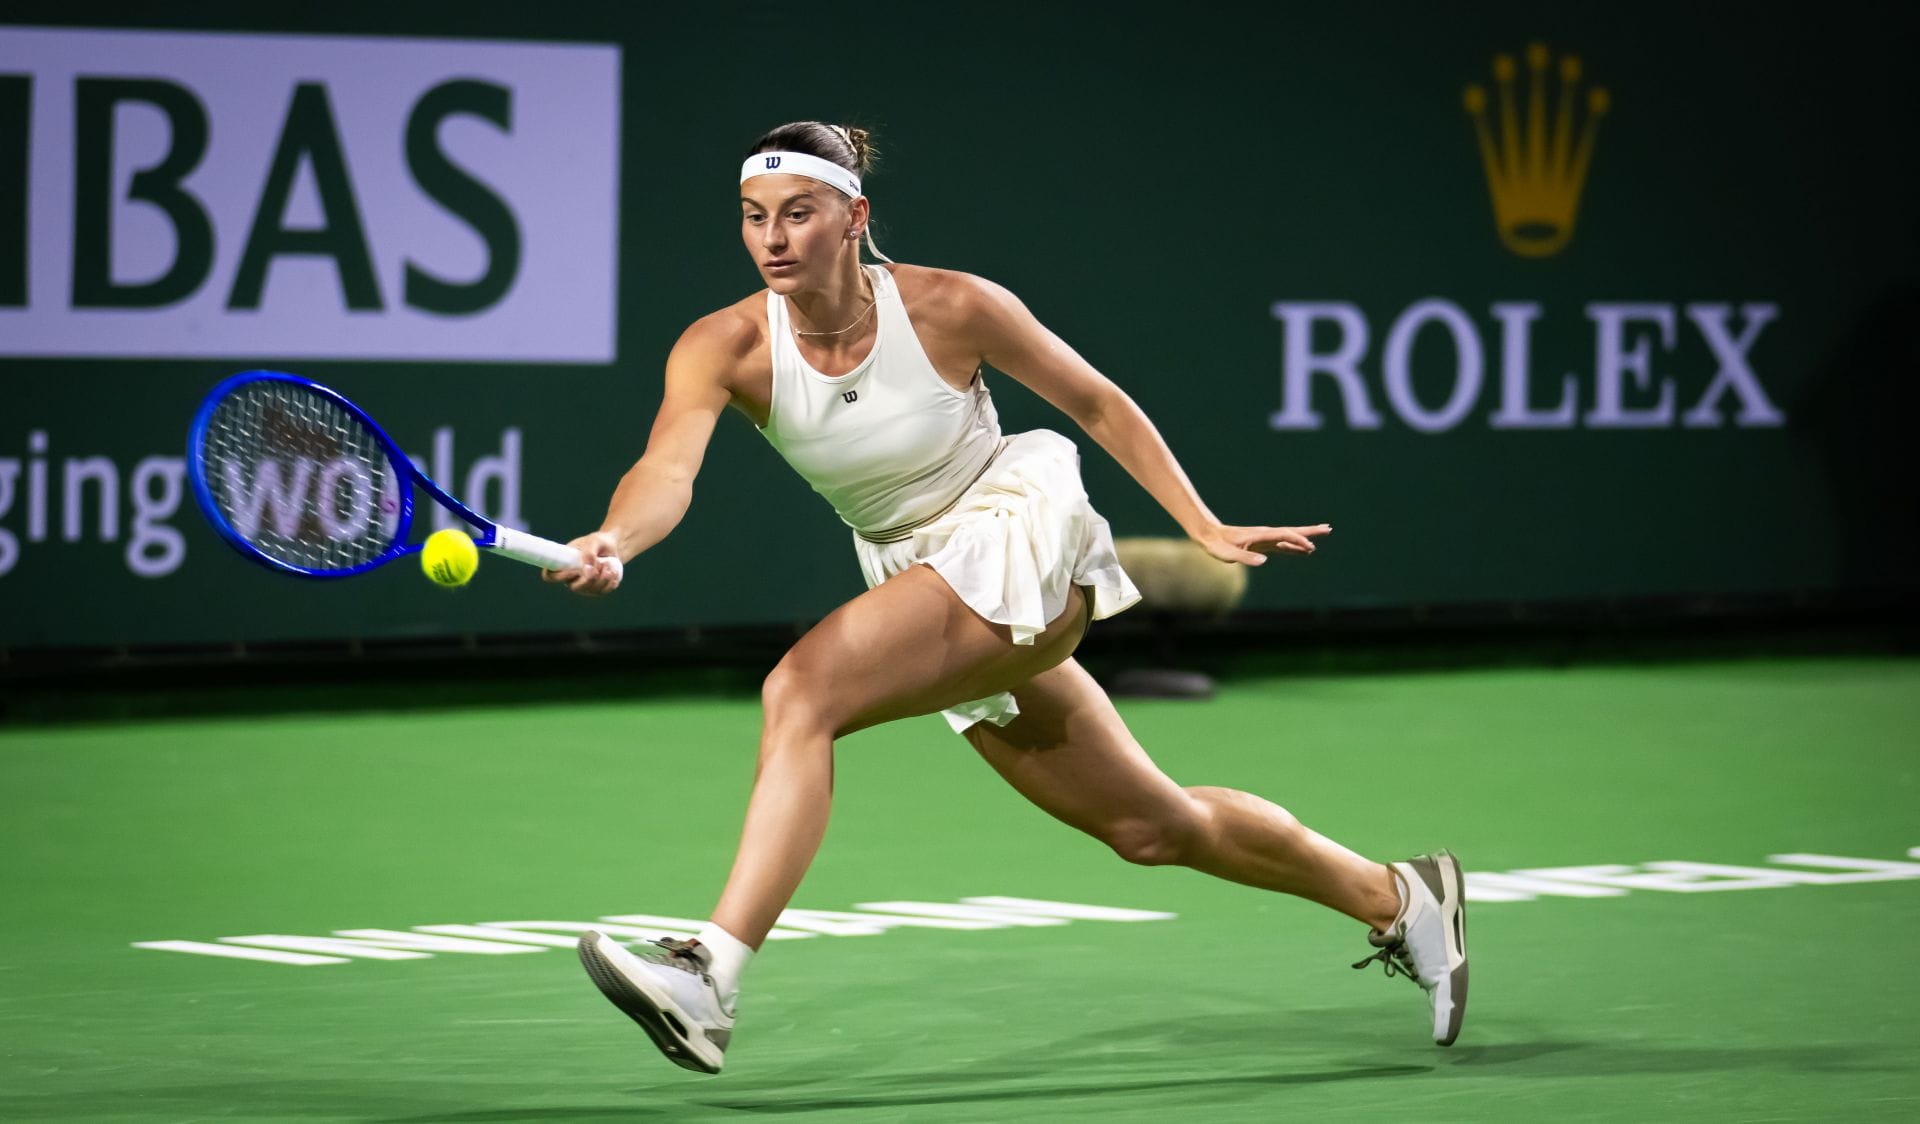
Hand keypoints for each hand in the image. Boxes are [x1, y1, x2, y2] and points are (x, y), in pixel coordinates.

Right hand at [542, 530, 624, 596]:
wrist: (613, 547)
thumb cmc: (598, 542)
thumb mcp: (594, 541)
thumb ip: (589, 551)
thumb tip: (587, 566)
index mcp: (563, 564)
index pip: (550, 575)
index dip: (559, 576)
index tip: (574, 570)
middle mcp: (571, 578)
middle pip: (573, 587)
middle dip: (588, 578)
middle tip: (598, 566)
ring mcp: (584, 586)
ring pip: (589, 590)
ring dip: (602, 578)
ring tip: (609, 564)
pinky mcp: (597, 590)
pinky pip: (602, 592)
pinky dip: (610, 582)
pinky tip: (613, 572)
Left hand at [1194, 522, 1330, 565]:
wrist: (1210, 536)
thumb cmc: (1218, 545)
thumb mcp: (1229, 554)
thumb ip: (1245, 558)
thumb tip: (1264, 561)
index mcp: (1260, 535)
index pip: (1284, 535)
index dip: (1297, 540)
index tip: (1310, 547)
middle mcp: (1266, 535)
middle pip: (1292, 532)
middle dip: (1310, 531)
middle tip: (1328, 529)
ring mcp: (1265, 539)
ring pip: (1290, 537)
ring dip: (1306, 537)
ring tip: (1323, 536)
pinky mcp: (1263, 544)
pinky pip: (1283, 545)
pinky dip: (1295, 546)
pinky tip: (1303, 550)